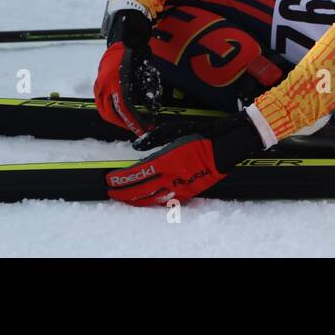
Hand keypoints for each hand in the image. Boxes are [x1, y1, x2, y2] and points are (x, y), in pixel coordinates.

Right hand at [93, 0, 157, 137]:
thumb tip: (151, 109)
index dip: (135, 120)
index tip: (144, 129)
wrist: (122, 39)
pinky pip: (100, 103)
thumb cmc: (136, 54)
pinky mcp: (97, 84)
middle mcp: (105, 84)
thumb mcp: (145, 71)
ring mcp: (99, 84)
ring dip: (117, 120)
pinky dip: (109, 111)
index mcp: (118, 80)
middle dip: (126, 124)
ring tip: (129, 123)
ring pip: (103, 110)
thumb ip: (146, 90)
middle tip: (138, 128)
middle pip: (112, 113)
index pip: (125, 108)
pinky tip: (120, 114)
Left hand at [106, 112, 263, 205]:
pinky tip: (147, 202)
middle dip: (122, 193)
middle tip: (111, 192)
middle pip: (140, 190)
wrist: (224, 149)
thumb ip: (154, 139)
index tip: (110, 179)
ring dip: (135, 201)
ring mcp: (179, 186)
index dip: (121, 179)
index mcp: (166, 160)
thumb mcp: (175, 130)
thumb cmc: (201, 136)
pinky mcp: (188, 192)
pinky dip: (153, 203)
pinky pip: (167, 201)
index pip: (137, 173)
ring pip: (152, 199)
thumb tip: (136, 145)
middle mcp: (170, 176)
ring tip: (123, 200)